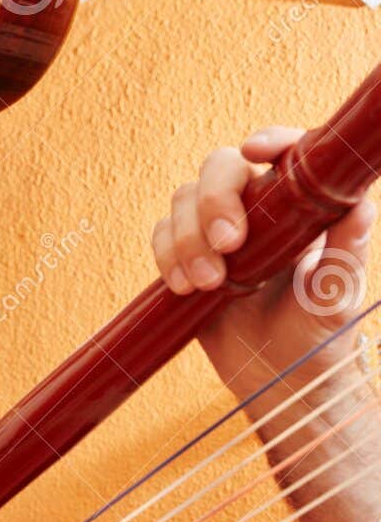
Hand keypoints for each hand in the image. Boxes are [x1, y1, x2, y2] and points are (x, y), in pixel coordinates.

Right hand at [152, 127, 375, 399]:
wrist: (277, 380)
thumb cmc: (318, 336)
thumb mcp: (338, 296)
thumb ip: (347, 251)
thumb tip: (360, 206)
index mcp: (300, 206)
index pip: (284, 153)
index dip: (269, 141)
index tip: (254, 152)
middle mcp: (258, 209)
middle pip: (220, 168)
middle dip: (214, 201)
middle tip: (229, 245)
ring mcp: (217, 231)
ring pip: (183, 201)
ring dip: (188, 239)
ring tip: (208, 284)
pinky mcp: (186, 257)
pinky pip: (161, 236)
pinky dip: (167, 258)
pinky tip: (186, 288)